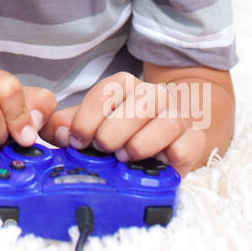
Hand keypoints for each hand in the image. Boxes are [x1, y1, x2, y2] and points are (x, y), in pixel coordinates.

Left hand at [41, 72, 206, 174]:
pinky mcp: (194, 140)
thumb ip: (66, 125)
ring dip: (141, 143)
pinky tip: (154, 164)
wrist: (165, 135)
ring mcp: (177, 116)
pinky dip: (170, 156)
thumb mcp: (90, 124)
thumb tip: (57, 131)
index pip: (108, 91)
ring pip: (166, 121)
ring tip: (124, 157)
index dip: (88, 117)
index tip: (77, 140)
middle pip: (138, 104)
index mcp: (125, 86)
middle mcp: (153, 95)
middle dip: (114, 130)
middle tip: (102, 149)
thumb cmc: (120, 131)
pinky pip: (188, 144)